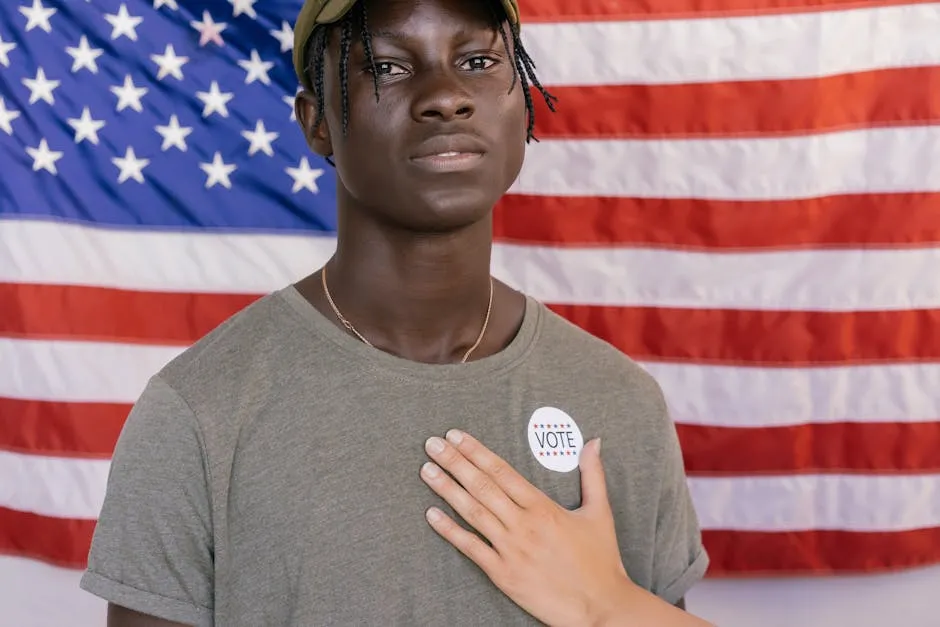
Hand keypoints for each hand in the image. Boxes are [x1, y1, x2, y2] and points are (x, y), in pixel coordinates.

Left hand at [419, 429, 634, 626]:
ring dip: (447, 489)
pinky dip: (450, 531)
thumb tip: (594, 441)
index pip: (502, 471)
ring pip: (473, 513)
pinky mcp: (503, 575)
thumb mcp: (600, 513)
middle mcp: (524, 525)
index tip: (457, 436)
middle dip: (455, 462)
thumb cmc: (601, 561)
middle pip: (482, 486)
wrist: (601, 608)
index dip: (476, 451)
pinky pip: (471, 548)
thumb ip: (593, 475)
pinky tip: (431, 515)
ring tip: (427, 470)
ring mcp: (511, 550)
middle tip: (433, 444)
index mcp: (543, 507)